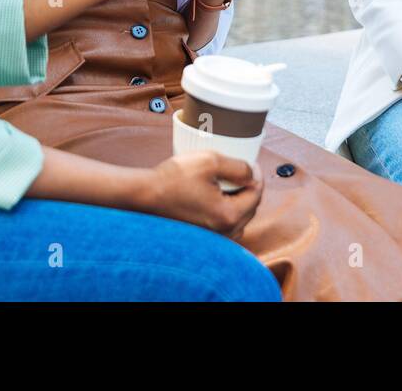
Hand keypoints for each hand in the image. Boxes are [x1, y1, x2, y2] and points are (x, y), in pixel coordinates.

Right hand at [133, 151, 263, 238]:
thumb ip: (238, 167)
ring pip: (239, 219)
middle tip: (241, 169)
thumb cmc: (173, 180)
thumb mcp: (210, 162)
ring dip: (239, 200)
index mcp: (229, 216)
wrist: (144, 196)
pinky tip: (216, 197)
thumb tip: (252, 173)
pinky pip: (225, 225)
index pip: (256, 194)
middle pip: (250, 208)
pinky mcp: (203, 238)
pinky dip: (227, 210)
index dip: (256, 174)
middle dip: (249, 187)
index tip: (251, 162)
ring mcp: (213, 238)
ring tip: (229, 183)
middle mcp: (224, 233)